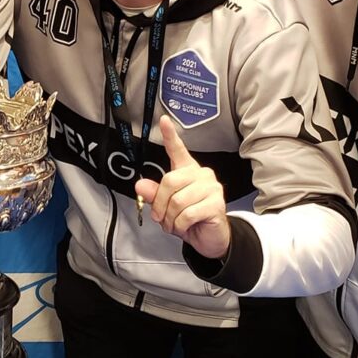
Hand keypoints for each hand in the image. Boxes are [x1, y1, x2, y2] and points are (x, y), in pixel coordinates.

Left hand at [133, 115, 231, 259]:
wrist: (210, 238)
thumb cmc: (189, 219)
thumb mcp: (166, 207)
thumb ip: (154, 194)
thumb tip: (140, 185)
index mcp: (187, 171)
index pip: (178, 150)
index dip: (170, 135)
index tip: (163, 120)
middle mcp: (201, 175)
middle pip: (169, 181)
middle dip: (160, 204)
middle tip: (161, 217)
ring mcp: (211, 188)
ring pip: (177, 201)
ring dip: (170, 219)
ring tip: (174, 224)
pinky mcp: (216, 203)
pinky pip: (187, 214)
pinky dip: (179, 225)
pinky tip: (184, 227)